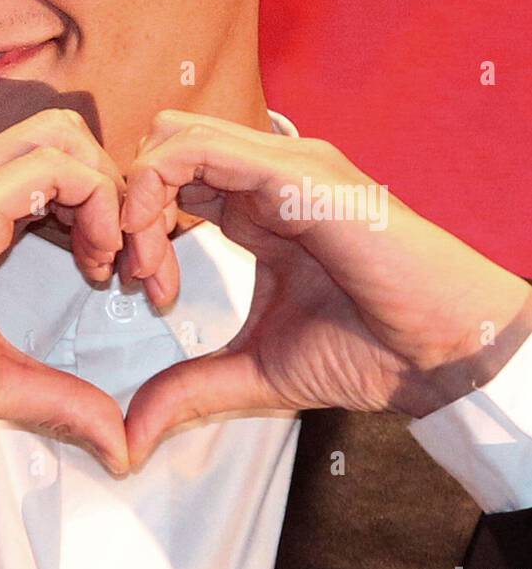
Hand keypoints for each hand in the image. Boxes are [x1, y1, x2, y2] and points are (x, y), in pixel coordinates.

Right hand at [0, 108, 131, 474]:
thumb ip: (57, 394)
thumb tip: (116, 436)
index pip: (47, 162)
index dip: (96, 203)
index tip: (113, 269)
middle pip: (61, 132)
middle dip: (111, 185)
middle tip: (125, 258)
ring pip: (61, 136)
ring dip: (108, 190)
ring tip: (110, 261)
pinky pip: (50, 168)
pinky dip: (95, 200)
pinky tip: (95, 260)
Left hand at [121, 111, 531, 466]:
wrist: (439, 353)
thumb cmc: (370, 350)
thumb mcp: (256, 369)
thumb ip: (190, 388)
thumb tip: (133, 432)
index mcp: (256, 207)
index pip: (172, 180)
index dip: (139, 227)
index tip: (144, 291)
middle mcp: (265, 174)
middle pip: (163, 146)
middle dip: (129, 202)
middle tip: (131, 272)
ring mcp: (280, 166)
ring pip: (173, 135)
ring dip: (138, 194)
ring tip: (146, 262)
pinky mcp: (293, 172)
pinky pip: (201, 148)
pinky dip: (157, 184)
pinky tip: (156, 239)